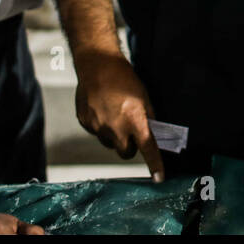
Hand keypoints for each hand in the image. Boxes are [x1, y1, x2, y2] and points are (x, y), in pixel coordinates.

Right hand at [74, 51, 164, 180]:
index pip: (148, 148)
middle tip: (131, 131)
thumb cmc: (124, 78)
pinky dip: (100, 126)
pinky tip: (102, 109)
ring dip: (114, 135)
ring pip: (110, 143)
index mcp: (134, 120)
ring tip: (114, 114)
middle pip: (125, 152)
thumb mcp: (144, 97)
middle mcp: (115, 127)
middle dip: (130, 146)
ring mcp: (98, 127)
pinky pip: (96, 133)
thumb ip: (148, 118)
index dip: (155, 164)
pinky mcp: (85, 123)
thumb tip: (155, 136)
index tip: (159, 178)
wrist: (97, 65)